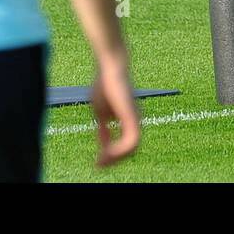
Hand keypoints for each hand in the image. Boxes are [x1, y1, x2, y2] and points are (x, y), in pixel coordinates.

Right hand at [91, 53, 139, 167]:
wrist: (110, 68)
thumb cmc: (105, 85)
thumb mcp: (101, 112)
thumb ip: (104, 127)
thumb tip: (104, 144)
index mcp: (129, 120)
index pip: (125, 144)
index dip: (112, 156)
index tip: (97, 163)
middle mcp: (135, 120)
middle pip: (130, 149)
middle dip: (114, 161)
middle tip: (98, 165)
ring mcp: (136, 118)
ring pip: (133, 148)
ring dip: (116, 158)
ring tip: (101, 161)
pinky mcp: (132, 116)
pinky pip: (131, 140)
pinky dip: (119, 150)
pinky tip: (106, 152)